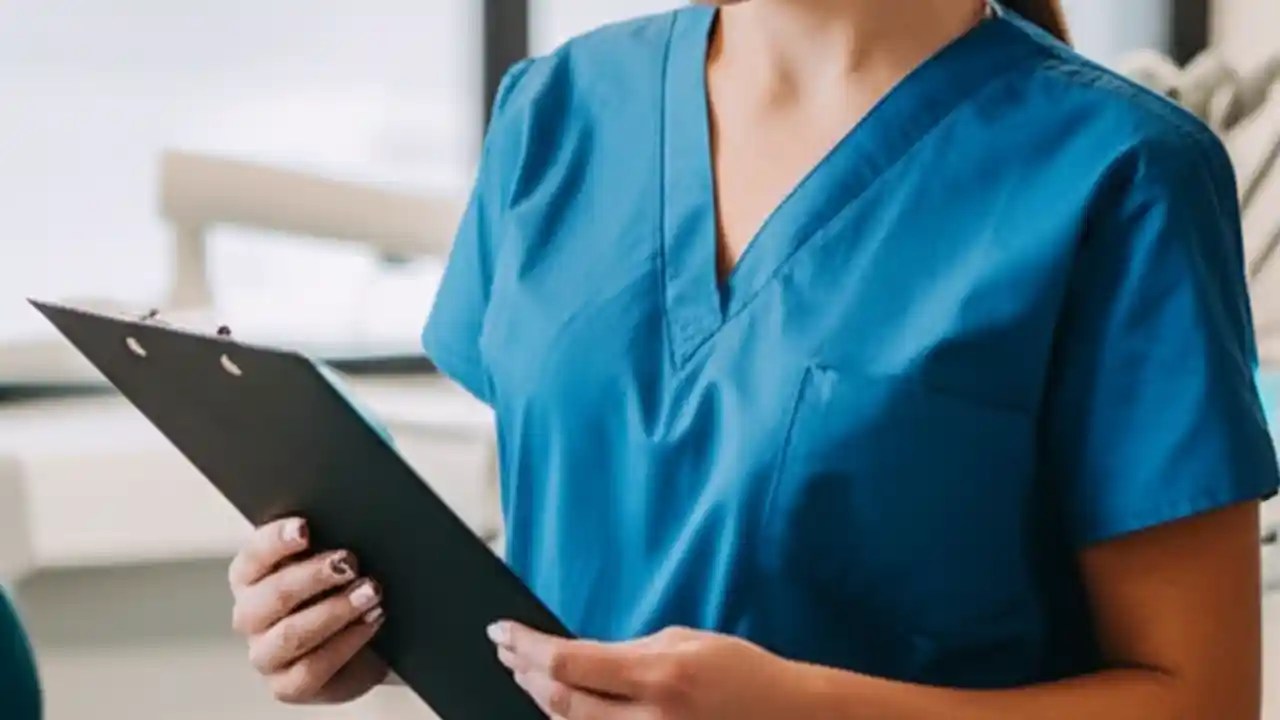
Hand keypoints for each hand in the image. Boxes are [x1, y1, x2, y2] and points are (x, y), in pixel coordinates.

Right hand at [228, 517, 388, 703]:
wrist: (362, 643)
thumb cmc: (339, 593)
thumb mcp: (332, 562)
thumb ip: (327, 542)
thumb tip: (350, 519)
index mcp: (251, 577)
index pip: (254, 555)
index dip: (277, 540)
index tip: (305, 528)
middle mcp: (251, 615)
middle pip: (274, 594)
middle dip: (315, 576)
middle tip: (350, 562)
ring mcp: (265, 653)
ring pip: (292, 633)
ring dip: (335, 610)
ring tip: (370, 593)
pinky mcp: (287, 686)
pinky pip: (311, 668)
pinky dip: (346, 642)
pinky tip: (370, 622)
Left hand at [490, 623, 811, 718]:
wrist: (789, 719)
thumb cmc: (742, 674)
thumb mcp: (686, 642)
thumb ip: (628, 653)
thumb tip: (577, 659)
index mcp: (659, 677)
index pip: (569, 664)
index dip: (525, 647)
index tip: (500, 631)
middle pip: (559, 704)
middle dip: (524, 673)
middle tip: (506, 651)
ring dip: (542, 701)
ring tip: (524, 673)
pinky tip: (560, 708)